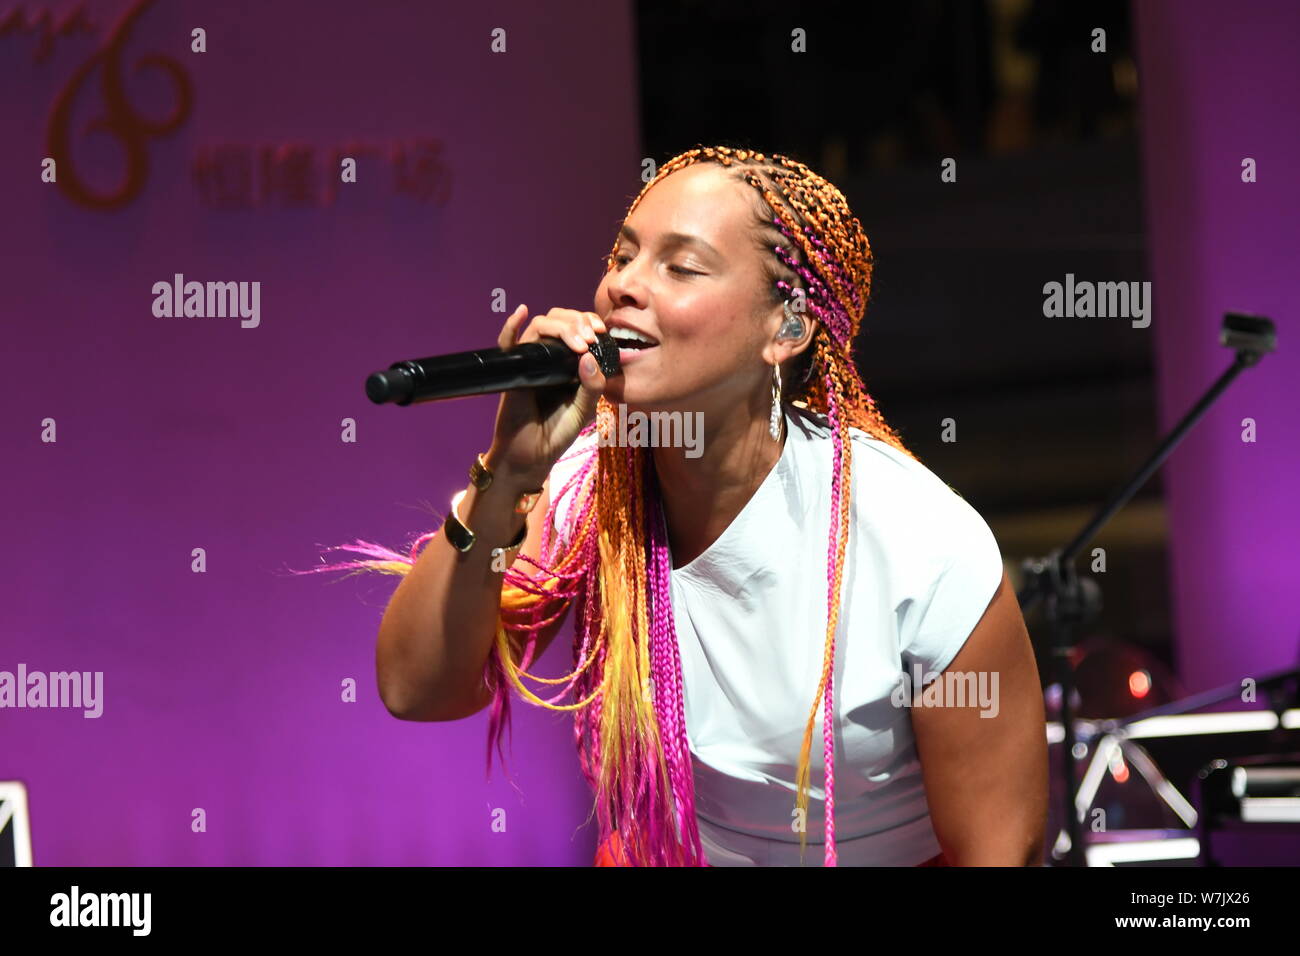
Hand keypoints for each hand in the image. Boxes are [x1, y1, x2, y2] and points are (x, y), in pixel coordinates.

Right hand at [486, 304, 609, 485]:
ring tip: (578, 342)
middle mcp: (549, 356)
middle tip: (591, 337)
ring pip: (540, 326)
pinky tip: (520, 313)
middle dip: (577, 321)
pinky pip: (507, 343)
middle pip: (558, 320)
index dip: (589, 322)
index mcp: (569, 362)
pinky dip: (511, 325)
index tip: (602, 331)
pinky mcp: (512, 371)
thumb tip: (589, 357)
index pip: (577, 327)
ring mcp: (530, 361)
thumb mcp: (583, 411)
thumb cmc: (556, 433)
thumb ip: (592, 387)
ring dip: (560, 326)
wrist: (530, 456)